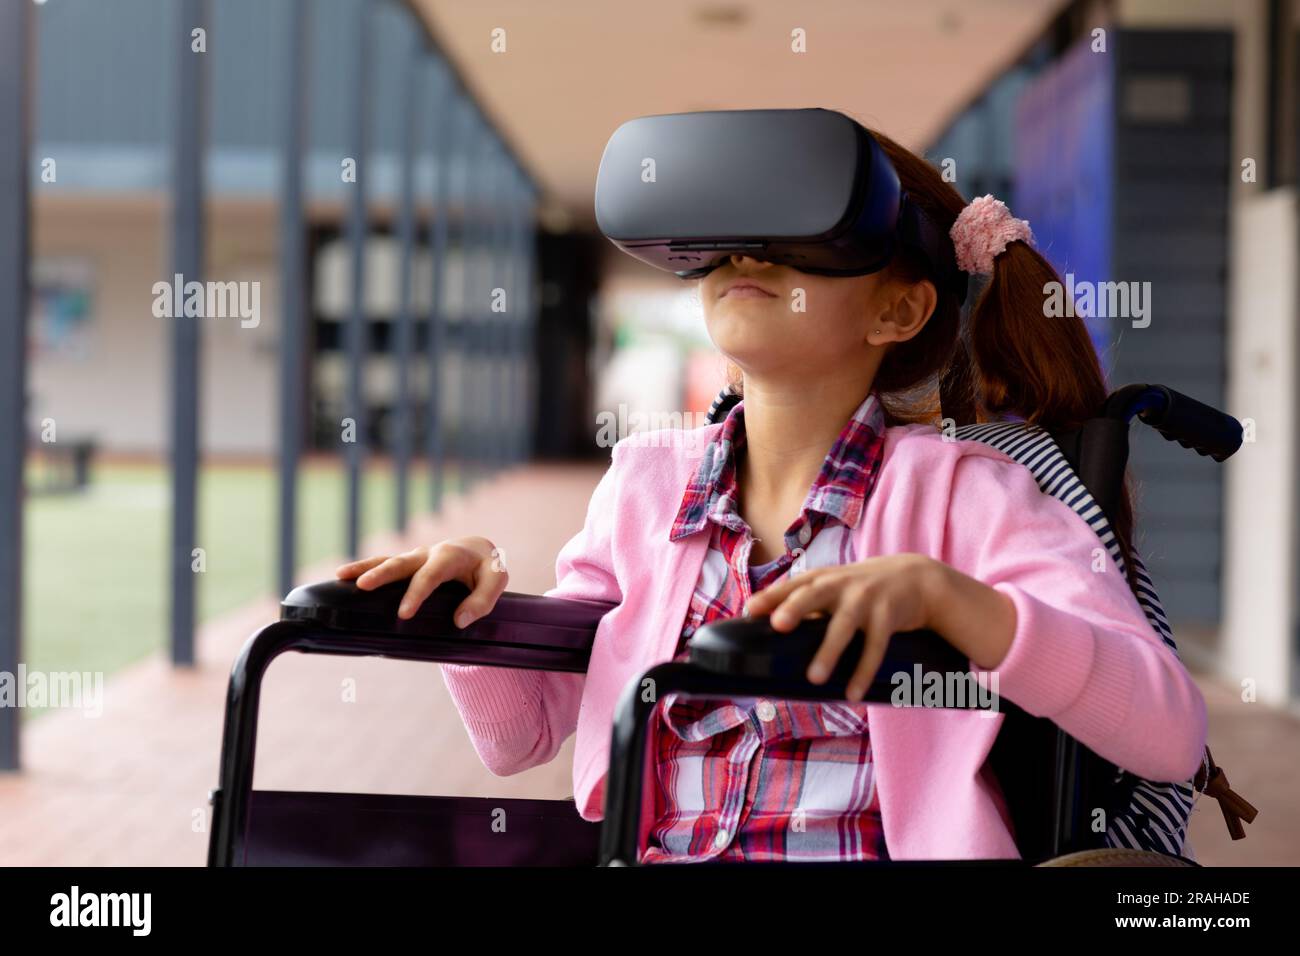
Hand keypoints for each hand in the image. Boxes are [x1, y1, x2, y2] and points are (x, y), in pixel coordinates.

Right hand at [335, 536, 507, 625]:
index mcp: (450, 555)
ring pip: (387, 560)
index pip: (431, 575)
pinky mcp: (406, 564)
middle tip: (362, 586)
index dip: (416, 593)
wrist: (479, 550)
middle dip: (382, 574)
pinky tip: (343, 578)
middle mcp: (428, 553)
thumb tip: (459, 621)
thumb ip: (482, 601)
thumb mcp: (496, 581)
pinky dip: (364, 569)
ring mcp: (414, 557)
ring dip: (365, 567)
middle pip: (402, 563)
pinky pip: (383, 564)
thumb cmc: (487, 569)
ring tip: (341, 575)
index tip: (403, 614)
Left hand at [742, 553, 1014, 700]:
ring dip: (829, 652)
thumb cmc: (862, 589)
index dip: (770, 596)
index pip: (791, 585)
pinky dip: (863, 671)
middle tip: (778, 625)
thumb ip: (808, 607)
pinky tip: (853, 694)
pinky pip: (875, 646)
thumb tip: (770, 640)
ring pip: (844, 626)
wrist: (918, 578)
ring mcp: (865, 598)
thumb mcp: (835, 588)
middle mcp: (841, 584)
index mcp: (822, 579)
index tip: (749, 611)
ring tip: (814, 679)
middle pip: (813, 594)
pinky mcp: (888, 615)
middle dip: (795, 607)